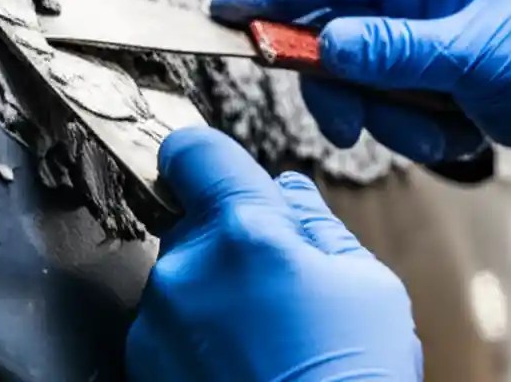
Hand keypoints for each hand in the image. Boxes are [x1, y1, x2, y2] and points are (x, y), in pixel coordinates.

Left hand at [127, 126, 420, 381]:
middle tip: (283, 289)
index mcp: (244, 235)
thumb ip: (318, 227)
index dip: (208, 155)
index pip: (193, 151)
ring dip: (214, 293)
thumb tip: (289, 192)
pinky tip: (243, 366)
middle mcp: (185, 271)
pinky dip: (198, 336)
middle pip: (197, 221)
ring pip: (183, 277)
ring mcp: (157, 323)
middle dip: (233, 241)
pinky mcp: (143, 364)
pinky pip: (168, 325)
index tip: (216, 167)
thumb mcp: (367, 290)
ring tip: (268, 342)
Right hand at [211, 0, 510, 169]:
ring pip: (357, 80)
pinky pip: (388, 106)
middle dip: (344, 85)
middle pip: (331, 34)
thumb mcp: (476, 52)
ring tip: (445, 127)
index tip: (225, 10)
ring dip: (390, 117)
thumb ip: (393, 50)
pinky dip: (415, 130)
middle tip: (351, 120)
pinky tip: (461, 131)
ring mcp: (420, 36)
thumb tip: (323, 47)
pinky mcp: (430, 76)